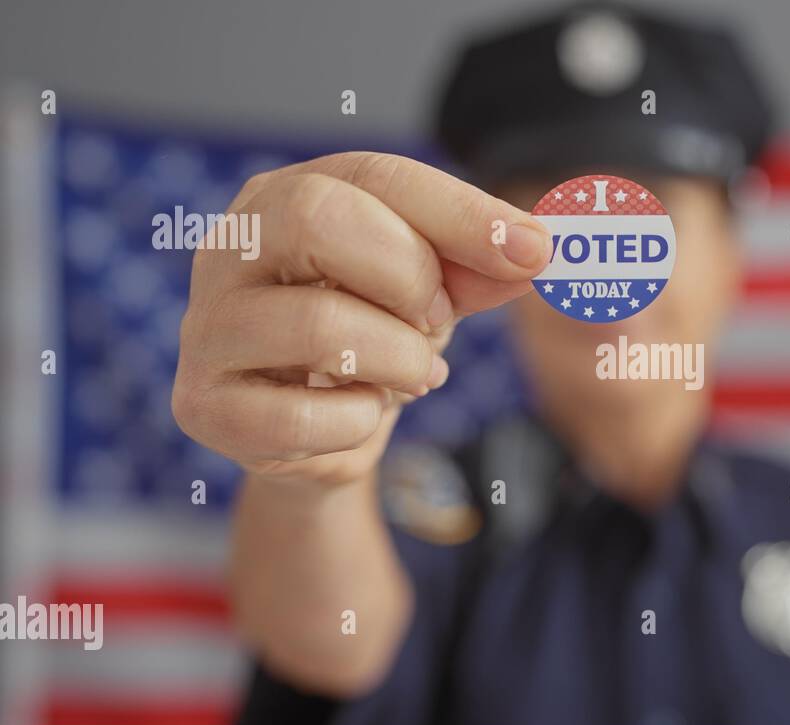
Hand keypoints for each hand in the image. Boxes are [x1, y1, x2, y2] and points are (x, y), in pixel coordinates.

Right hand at [172, 152, 549, 486]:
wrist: (315, 434)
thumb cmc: (369, 338)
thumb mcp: (431, 291)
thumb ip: (477, 267)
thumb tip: (535, 251)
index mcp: (286, 196)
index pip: (376, 176)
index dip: (462, 213)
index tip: (534, 252)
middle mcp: (230, 247)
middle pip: (318, 219)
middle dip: (409, 275)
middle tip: (438, 318)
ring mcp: (207, 326)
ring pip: (317, 325)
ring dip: (400, 359)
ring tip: (414, 374)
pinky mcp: (204, 405)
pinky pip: (299, 417)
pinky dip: (359, 422)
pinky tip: (363, 414)